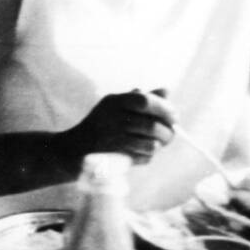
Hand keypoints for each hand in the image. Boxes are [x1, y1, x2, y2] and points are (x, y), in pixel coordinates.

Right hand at [60, 90, 175, 166]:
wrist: (75, 148)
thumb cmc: (102, 124)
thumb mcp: (116, 105)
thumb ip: (141, 98)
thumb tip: (166, 91)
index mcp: (113, 102)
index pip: (145, 101)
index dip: (164, 108)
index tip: (174, 115)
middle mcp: (112, 119)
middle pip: (152, 125)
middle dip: (168, 132)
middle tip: (172, 133)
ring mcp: (113, 140)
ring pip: (151, 144)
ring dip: (159, 145)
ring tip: (157, 143)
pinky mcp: (116, 157)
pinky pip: (144, 156)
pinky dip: (148, 155)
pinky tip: (140, 151)